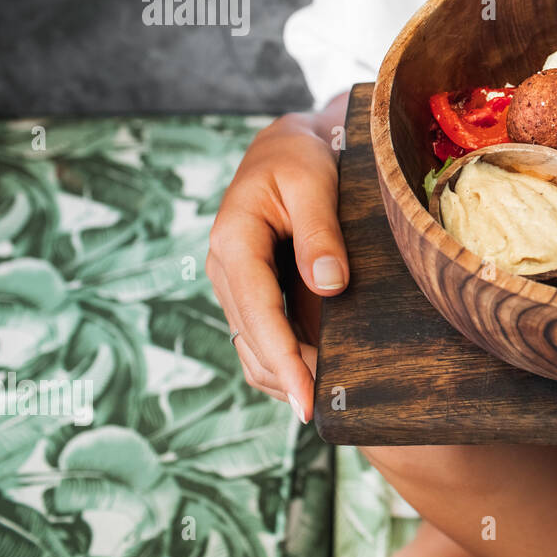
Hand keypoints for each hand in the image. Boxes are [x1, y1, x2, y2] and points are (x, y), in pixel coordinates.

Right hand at [206, 95, 349, 421]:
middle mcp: (225, 269)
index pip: (259, 314)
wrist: (286, 147)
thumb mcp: (314, 183)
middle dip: (288, 378)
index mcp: (234, 241)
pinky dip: (282, 362)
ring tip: (325, 399)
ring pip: (252, 347)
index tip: (308, 399)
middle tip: (330, 409)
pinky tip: (313, 376)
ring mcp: (235, 284)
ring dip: (283, 376)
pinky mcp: (251, 291)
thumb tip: (330, 286)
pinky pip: (260, 338)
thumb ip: (321, 232)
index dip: (284, 361)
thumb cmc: (301, 159)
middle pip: (253, 340)